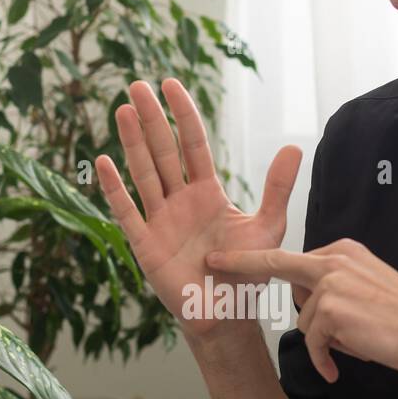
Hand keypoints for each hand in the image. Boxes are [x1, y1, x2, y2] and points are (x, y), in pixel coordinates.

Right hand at [95, 78, 302, 339]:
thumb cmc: (246, 273)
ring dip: (133, 143)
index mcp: (207, 192)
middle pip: (163, 151)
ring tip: (123, 109)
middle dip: (151, 118)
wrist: (227, 315)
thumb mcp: (268, 226)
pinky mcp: (145, 245)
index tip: (170, 84)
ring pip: (144, 173)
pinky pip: (128, 212)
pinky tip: (104, 162)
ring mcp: (160, 220)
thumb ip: (276, 188)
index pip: (192, 144)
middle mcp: (179, 200)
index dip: (182, 114)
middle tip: (137, 84)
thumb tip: (294, 145)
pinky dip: (115, 188)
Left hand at [207, 238, 397, 381]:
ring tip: (355, 345)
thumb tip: (307, 307)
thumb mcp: (367, 287)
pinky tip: (337, 370)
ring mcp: (330, 283)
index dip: (253, 259)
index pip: (292, 256)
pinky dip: (324, 359)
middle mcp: (334, 260)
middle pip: (279, 268)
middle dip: (245, 268)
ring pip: (303, 319)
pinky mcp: (330, 310)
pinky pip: (313, 342)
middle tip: (214, 264)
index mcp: (343, 251)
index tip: (218, 259)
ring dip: (323, 340)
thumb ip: (335, 287)